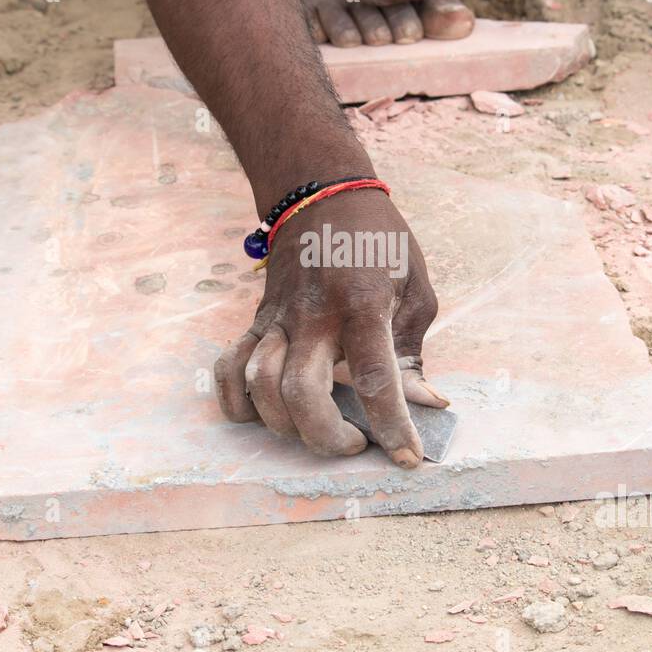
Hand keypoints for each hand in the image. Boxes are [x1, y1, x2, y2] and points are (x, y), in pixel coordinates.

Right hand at [214, 189, 447, 467]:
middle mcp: (313, 315)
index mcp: (362, 304)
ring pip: (259, 385)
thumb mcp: (415, 290)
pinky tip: (265, 415)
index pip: (374, 378)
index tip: (408, 458)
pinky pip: (228, 369)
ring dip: (286, 424)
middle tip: (355, 443)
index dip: (393, 426)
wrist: (321, 193)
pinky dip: (238, 403)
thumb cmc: (379, 242)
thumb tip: (423, 404)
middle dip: (325, 436)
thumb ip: (413, 352)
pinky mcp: (254, 322)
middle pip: (300, 392)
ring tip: (318, 429)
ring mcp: (276, 319)